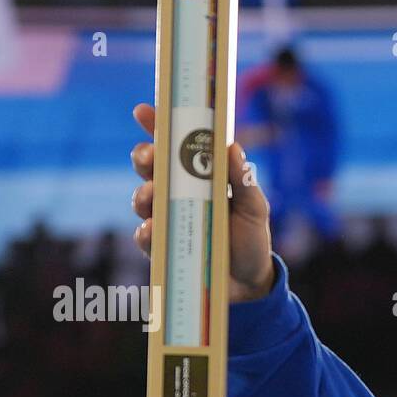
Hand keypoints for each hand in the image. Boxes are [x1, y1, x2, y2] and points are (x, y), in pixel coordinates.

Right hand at [130, 102, 275, 303]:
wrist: (249, 284)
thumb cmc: (251, 239)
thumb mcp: (255, 208)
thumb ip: (243, 180)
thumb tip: (232, 146)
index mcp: (199, 175)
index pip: (174, 144)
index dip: (156, 125)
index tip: (144, 111)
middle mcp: (177, 193)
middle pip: (149, 166)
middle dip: (144, 157)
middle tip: (150, 158)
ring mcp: (167, 219)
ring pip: (141, 198)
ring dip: (143, 193)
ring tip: (153, 196)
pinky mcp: (162, 247)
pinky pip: (144, 236)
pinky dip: (146, 231)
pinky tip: (153, 230)